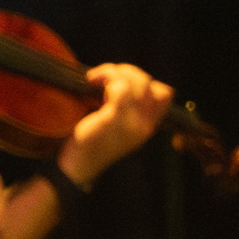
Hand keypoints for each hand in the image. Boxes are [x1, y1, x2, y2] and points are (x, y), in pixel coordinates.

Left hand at [56, 62, 173, 186]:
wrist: (74, 167)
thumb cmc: (89, 143)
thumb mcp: (114, 125)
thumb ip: (124, 107)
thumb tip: (117, 77)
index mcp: (147, 126)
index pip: (164, 95)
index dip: (145, 80)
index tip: (120, 80)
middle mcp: (144, 125)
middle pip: (151, 84)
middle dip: (127, 71)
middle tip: (102, 76)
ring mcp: (131, 123)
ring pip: (138, 83)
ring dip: (115, 72)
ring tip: (95, 78)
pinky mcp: (113, 120)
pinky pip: (119, 89)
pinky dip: (106, 78)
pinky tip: (91, 83)